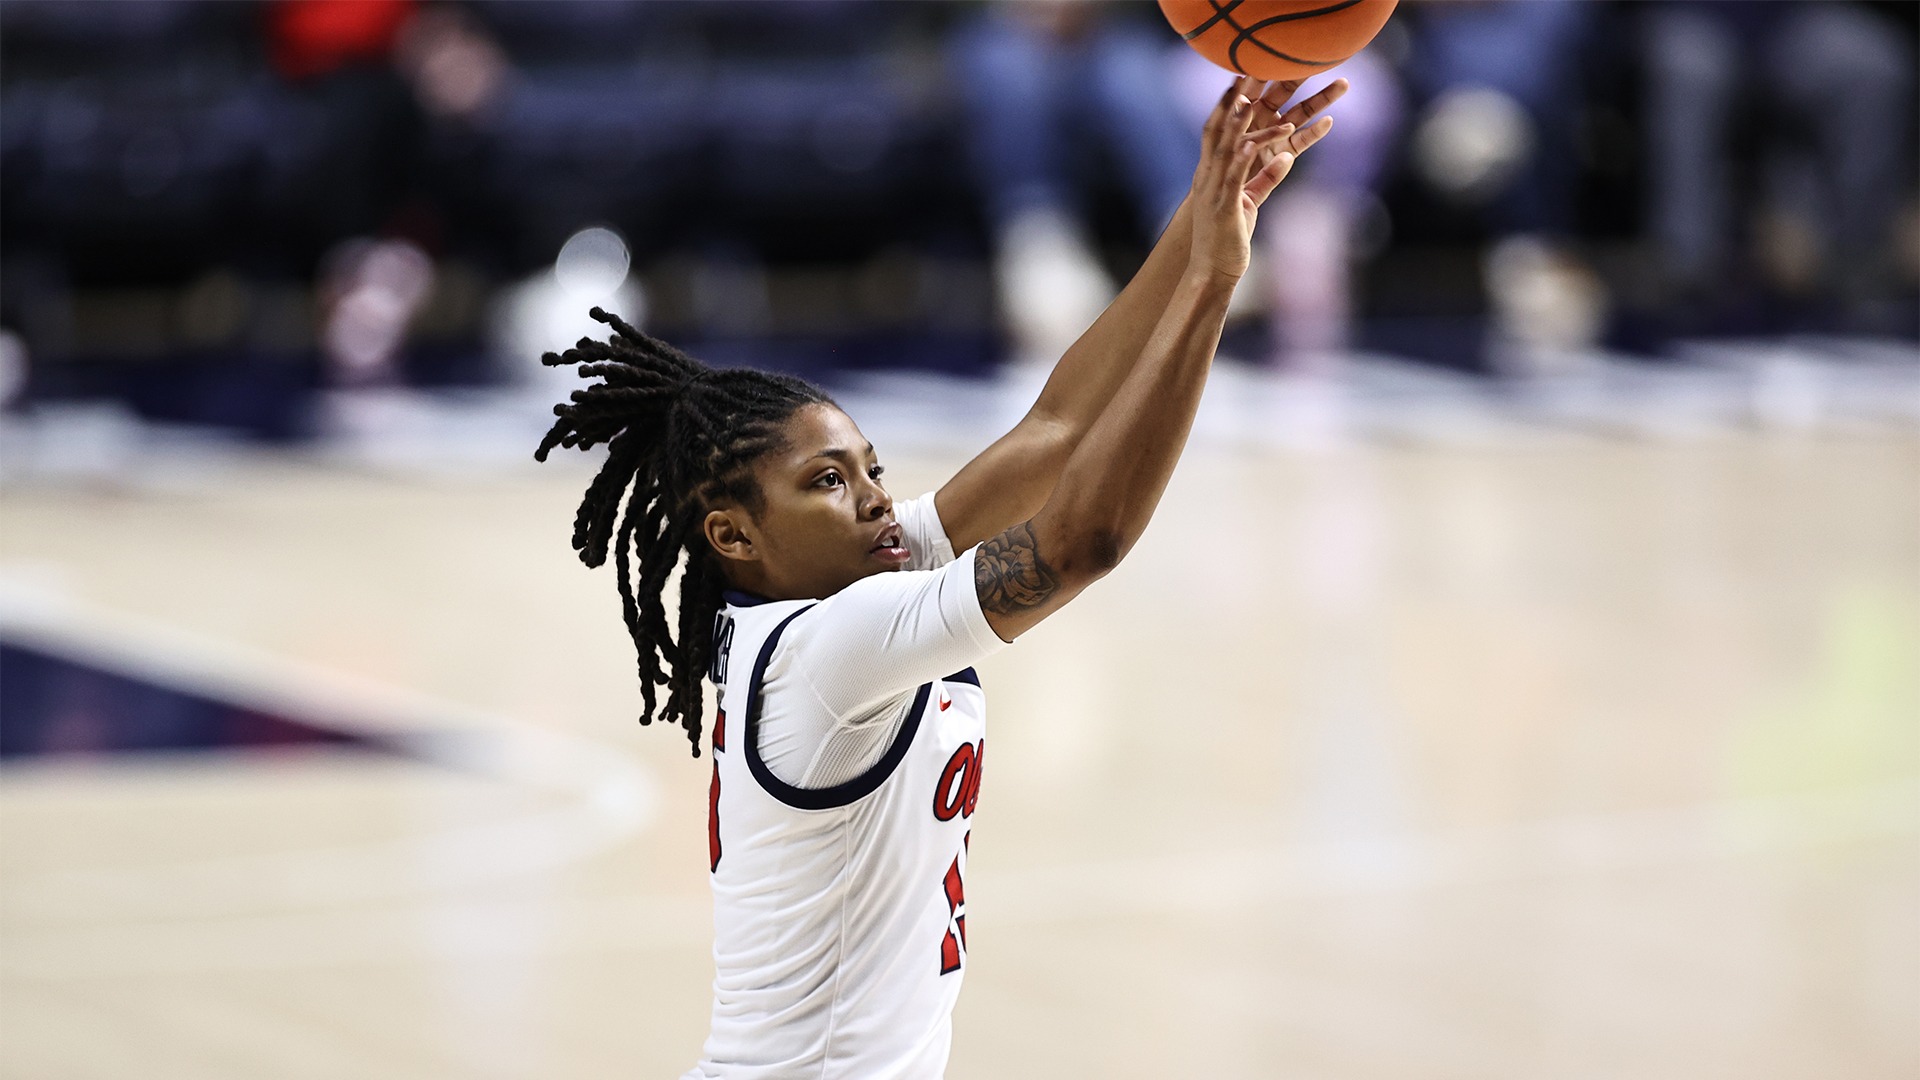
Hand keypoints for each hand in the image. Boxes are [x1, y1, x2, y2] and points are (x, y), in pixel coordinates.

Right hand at [1187, 75, 1342, 282]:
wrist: (1212, 271)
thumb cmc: (1228, 238)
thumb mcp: (1250, 202)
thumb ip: (1266, 178)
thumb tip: (1286, 158)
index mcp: (1211, 174)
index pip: (1216, 131)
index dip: (1226, 103)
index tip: (1239, 78)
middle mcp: (1208, 177)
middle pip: (1218, 131)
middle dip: (1230, 102)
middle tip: (1243, 74)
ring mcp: (1214, 190)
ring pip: (1226, 150)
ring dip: (1238, 125)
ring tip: (1249, 101)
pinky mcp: (1225, 206)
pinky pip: (1235, 177)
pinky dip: (1244, 158)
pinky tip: (1254, 143)